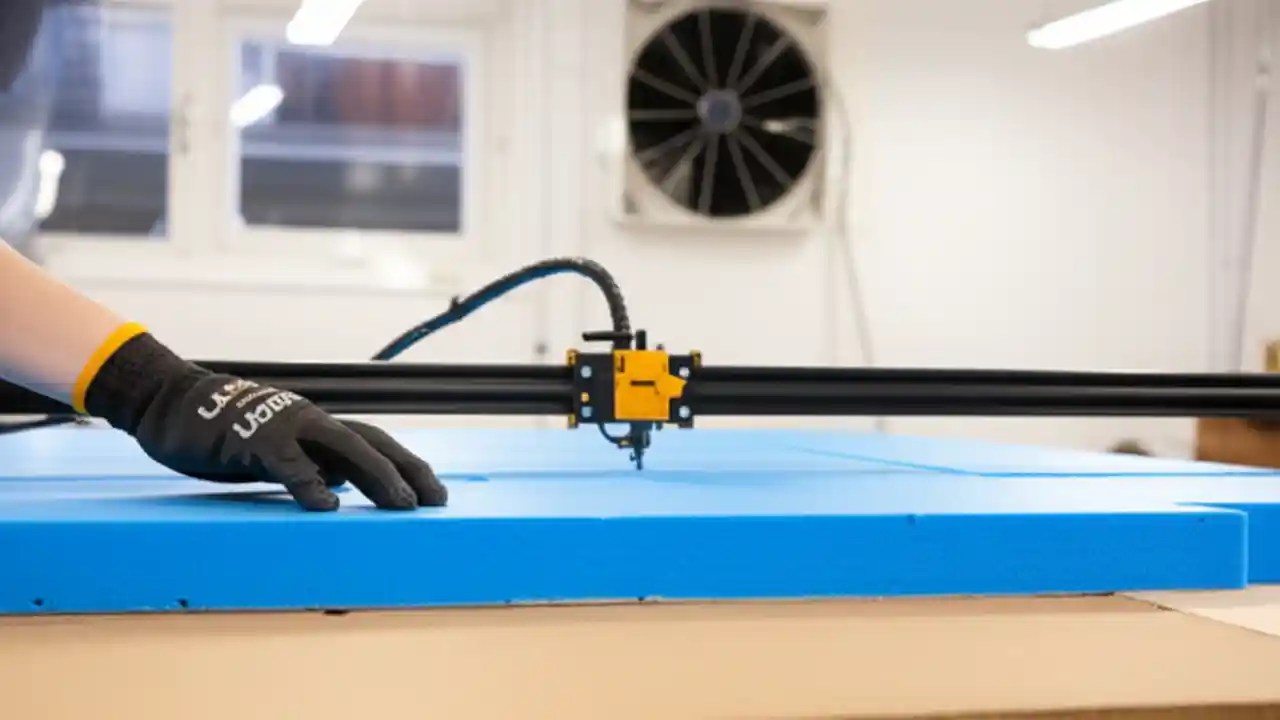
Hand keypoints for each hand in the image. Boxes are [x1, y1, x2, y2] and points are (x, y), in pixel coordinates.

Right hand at [83, 332, 445, 510]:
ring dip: (377, 475)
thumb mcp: (274, 454)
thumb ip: (308, 465)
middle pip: (372, 442)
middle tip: (436, 501)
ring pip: (343, 447)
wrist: (169, 401)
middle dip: (407, 471)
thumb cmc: (221, 433)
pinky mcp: (250, 439)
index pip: (374, 444)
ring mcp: (283, 426)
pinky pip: (286, 462)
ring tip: (402, 505)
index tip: (436, 494)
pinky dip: (309, 482)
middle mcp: (310, 422)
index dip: (406, 467)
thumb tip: (339, 486)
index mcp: (316, 428)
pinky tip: (326, 506)